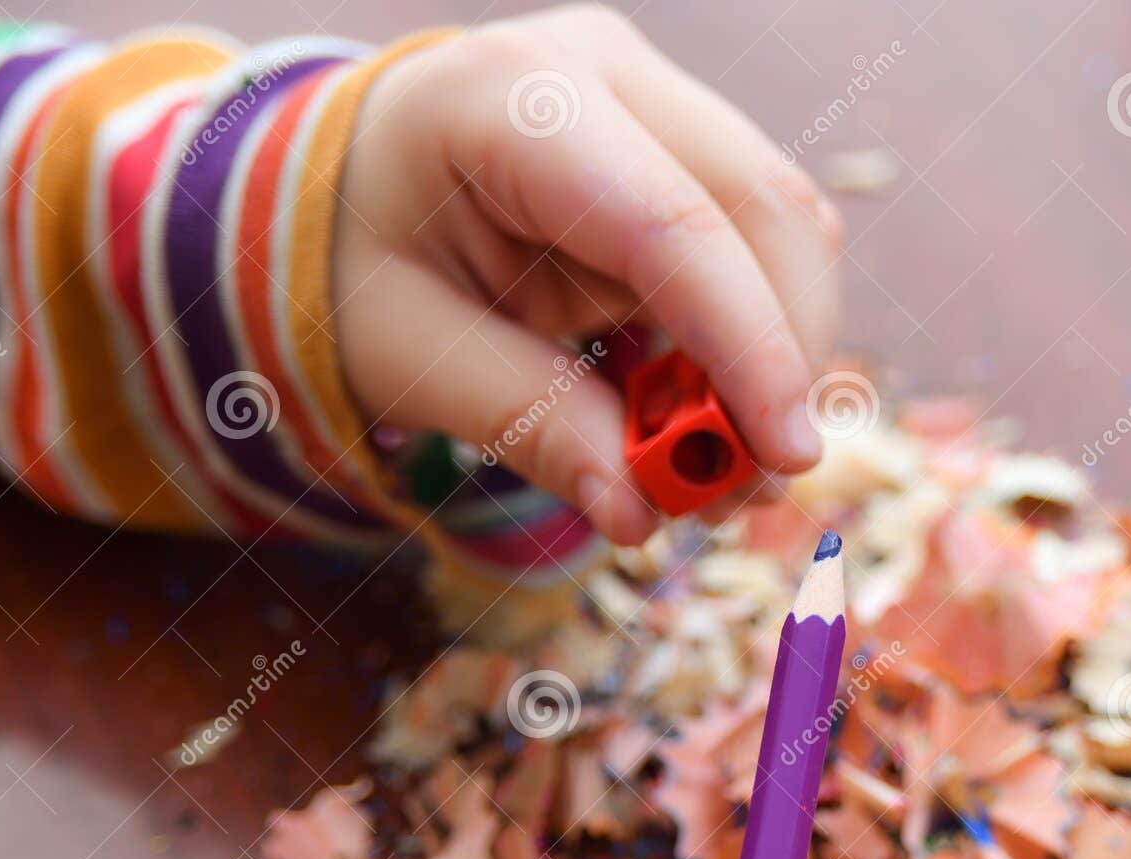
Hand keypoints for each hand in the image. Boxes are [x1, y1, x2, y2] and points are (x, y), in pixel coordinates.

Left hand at [333, 4, 842, 543]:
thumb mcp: (412, 357)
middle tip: (747, 486)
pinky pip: (758, 249)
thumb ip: (531, 423)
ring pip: (784, 230)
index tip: (785, 455)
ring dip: (775, 359)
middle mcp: (605, 74)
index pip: (670, 222)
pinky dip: (749, 342)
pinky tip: (700, 411)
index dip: (748, 343)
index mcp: (513, 101)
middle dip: (780, 360)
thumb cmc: (359, 262)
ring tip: (710, 469)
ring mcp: (655, 99)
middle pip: (764, 210)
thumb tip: (641, 511)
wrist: (345, 185)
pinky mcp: (683, 146)